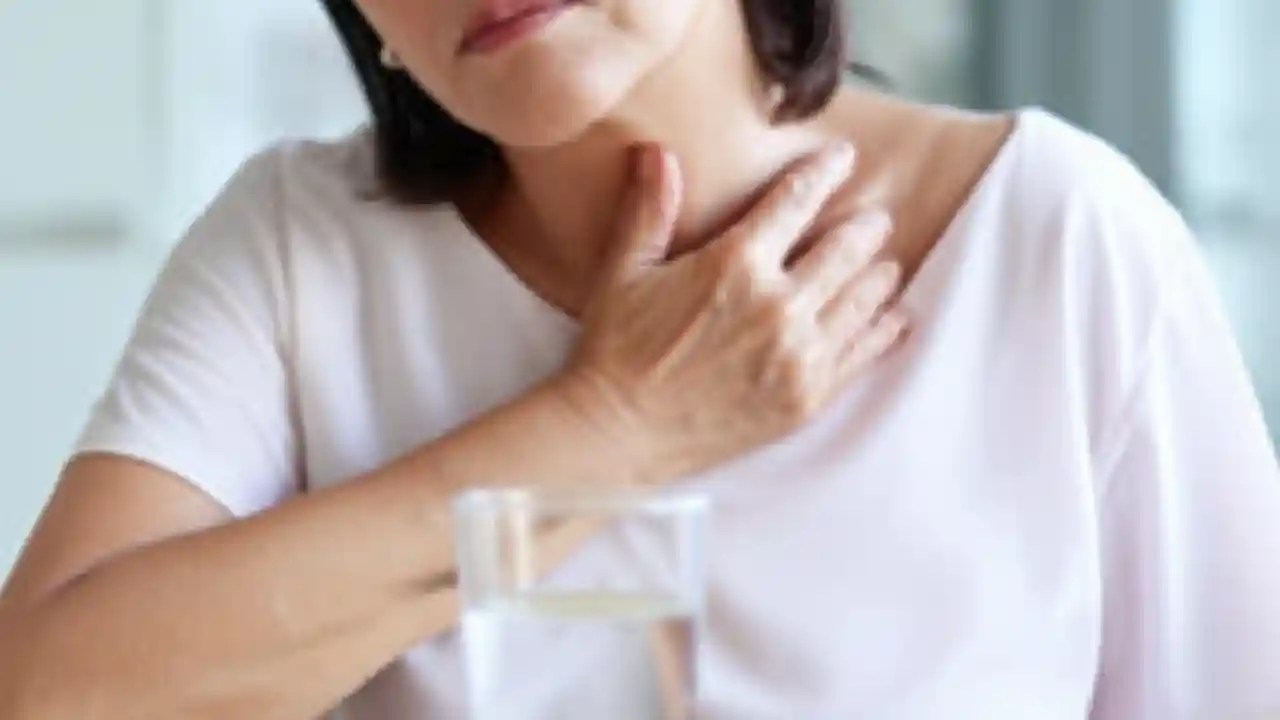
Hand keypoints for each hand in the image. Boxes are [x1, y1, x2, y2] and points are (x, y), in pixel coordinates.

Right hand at [558, 143, 906, 479]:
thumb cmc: (617, 350)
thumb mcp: (623, 271)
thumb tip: (656, 150)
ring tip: (887, 266)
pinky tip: (893, 318)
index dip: (825, 172)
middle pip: (847, 249)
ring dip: (879, 275)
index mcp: (735, 262)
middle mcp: (778, 304)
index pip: (797, 201)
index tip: (844, 157)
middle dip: (866, 228)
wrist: (620, 435)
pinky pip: (862, 354)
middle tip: (876, 220)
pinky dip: (883, 330)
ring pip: (864, 299)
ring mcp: (799, 354)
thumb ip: (649, 209)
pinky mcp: (808, 397)